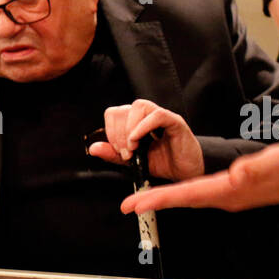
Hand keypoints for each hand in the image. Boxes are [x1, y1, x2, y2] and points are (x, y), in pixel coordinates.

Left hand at [87, 100, 203, 179]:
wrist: (185, 173)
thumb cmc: (163, 164)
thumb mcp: (132, 162)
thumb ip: (113, 154)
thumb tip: (93, 148)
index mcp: (135, 123)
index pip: (115, 113)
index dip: (110, 131)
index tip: (117, 151)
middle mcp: (147, 117)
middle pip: (124, 109)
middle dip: (119, 133)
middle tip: (125, 153)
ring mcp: (162, 117)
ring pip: (139, 105)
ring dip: (130, 128)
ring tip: (133, 148)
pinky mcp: (175, 122)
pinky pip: (157, 115)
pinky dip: (143, 126)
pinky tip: (138, 140)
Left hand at [120, 142, 278, 213]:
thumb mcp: (274, 164)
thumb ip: (254, 170)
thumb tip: (237, 174)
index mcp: (229, 190)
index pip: (188, 194)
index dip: (161, 198)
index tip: (137, 203)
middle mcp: (224, 197)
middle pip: (182, 199)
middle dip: (154, 202)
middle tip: (127, 206)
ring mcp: (227, 196)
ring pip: (188, 198)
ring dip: (164, 199)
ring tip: (139, 201)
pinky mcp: (231, 191)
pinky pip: (197, 194)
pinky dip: (179, 194)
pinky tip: (170, 193)